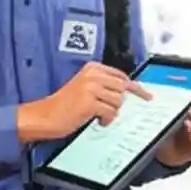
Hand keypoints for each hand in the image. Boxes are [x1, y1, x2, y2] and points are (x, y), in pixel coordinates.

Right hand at [17, 63, 152, 142]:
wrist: (44, 115)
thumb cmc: (64, 104)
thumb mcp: (84, 87)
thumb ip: (103, 85)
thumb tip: (128, 91)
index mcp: (92, 68)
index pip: (121, 75)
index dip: (135, 87)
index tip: (146, 95)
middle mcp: (92, 75)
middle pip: (123, 88)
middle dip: (122, 102)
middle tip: (116, 111)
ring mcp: (91, 88)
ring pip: (119, 101)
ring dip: (112, 112)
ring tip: (99, 115)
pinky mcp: (89, 103)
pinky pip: (111, 112)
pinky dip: (107, 120)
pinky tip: (98, 121)